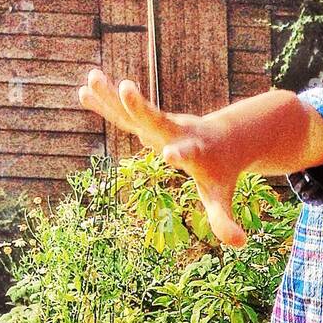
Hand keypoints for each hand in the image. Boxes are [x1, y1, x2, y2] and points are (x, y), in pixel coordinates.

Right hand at [77, 68, 247, 246]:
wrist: (227, 139)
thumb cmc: (222, 172)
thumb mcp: (221, 197)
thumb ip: (225, 220)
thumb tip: (240, 244)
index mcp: (195, 152)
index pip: (188, 154)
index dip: (180, 154)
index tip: (170, 155)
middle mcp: (177, 133)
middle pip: (158, 120)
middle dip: (142, 107)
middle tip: (126, 88)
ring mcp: (162, 125)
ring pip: (136, 111)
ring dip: (113, 96)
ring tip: (91, 78)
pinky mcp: (151, 122)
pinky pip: (125, 113)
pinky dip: (106, 102)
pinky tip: (82, 91)